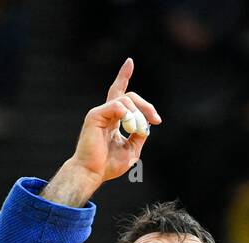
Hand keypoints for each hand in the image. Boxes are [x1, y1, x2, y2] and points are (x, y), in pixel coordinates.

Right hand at [66, 57, 161, 186]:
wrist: (92, 173)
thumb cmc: (108, 165)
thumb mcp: (132, 149)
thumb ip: (139, 134)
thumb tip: (147, 123)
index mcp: (113, 119)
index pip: (120, 94)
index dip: (123, 76)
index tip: (129, 62)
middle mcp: (106, 113)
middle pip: (129, 96)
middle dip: (146, 106)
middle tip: (156, 120)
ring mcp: (100, 113)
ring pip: (126, 100)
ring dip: (138, 115)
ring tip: (139, 130)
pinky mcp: (95, 116)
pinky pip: (116, 106)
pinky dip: (127, 115)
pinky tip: (130, 125)